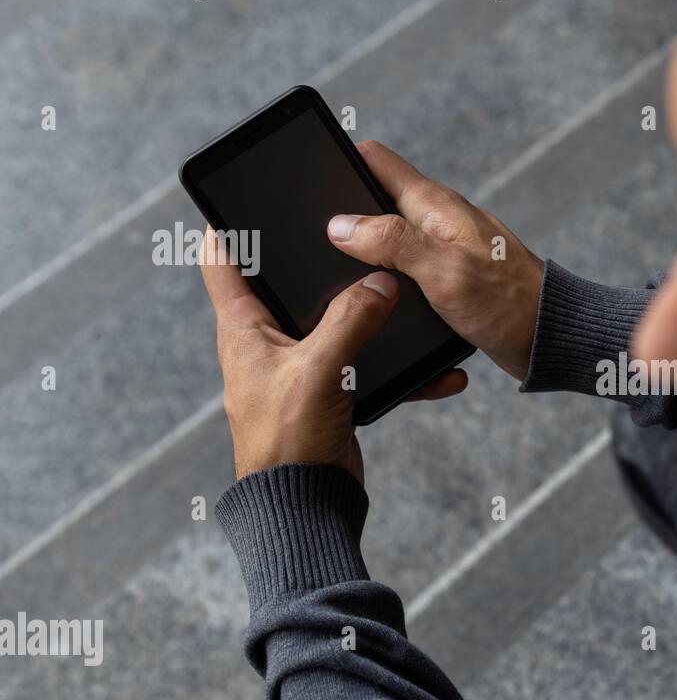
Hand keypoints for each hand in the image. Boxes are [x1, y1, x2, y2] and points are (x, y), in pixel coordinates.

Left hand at [200, 227, 467, 483]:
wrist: (305, 505)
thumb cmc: (289, 438)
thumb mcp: (320, 368)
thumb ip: (351, 319)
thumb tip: (381, 282)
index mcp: (242, 329)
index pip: (222, 259)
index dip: (232, 223)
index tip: (256, 195)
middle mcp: (266, 343)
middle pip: (289, 285)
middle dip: (322, 261)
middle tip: (355, 232)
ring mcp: (298, 369)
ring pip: (336, 322)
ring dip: (369, 313)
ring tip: (405, 292)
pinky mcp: (329, 394)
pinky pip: (364, 364)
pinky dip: (394, 364)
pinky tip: (432, 370)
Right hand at [325, 140, 544, 380]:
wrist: (550, 339)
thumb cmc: (509, 304)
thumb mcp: (444, 270)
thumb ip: (394, 242)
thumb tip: (341, 225)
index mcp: (436, 207)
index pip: (377, 161)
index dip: (340, 159)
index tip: (309, 172)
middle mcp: (437, 222)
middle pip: (376, 201)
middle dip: (342, 212)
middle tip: (306, 236)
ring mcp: (443, 251)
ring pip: (388, 239)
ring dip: (363, 250)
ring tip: (329, 270)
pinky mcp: (449, 281)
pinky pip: (405, 270)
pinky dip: (386, 277)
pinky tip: (372, 298)